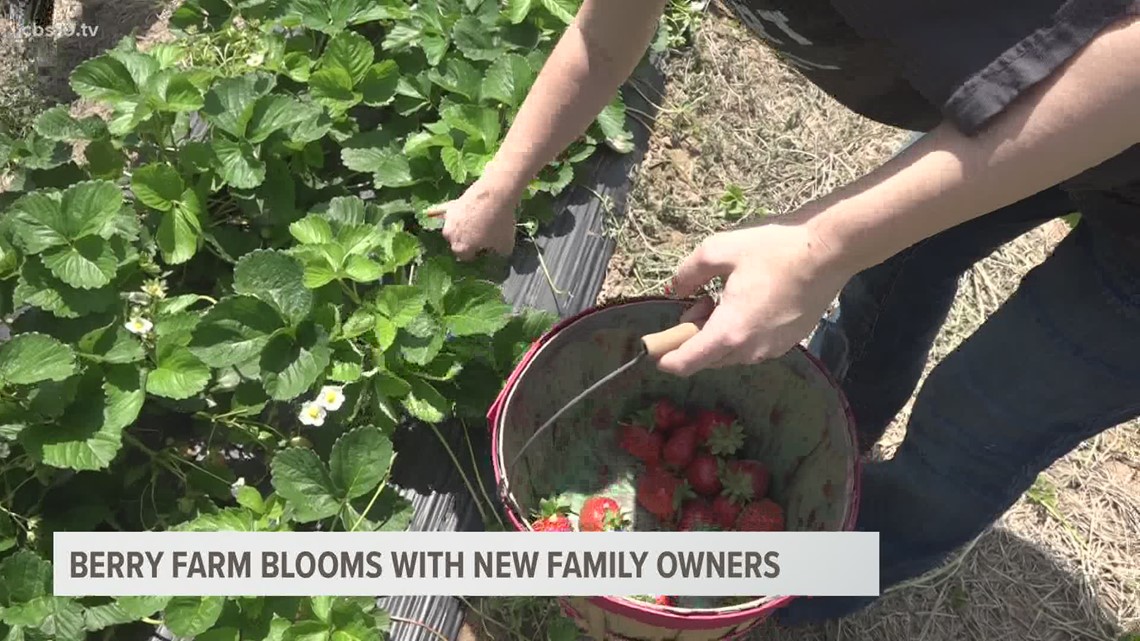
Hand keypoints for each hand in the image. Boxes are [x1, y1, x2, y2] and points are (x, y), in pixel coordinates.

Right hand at [428, 177, 518, 260]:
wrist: (496, 194)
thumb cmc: (500, 223)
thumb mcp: (506, 245)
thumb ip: (499, 254)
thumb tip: (498, 254)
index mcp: (461, 249)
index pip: (467, 257)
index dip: (478, 253)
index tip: (487, 247)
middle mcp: (450, 236)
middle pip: (458, 243)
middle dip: (467, 241)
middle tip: (482, 234)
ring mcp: (448, 220)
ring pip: (452, 229)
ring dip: (459, 229)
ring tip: (473, 224)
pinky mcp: (450, 206)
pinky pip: (440, 212)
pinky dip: (436, 213)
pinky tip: (428, 213)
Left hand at [658, 220, 852, 376]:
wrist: (829, 251)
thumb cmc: (773, 249)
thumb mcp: (718, 250)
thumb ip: (687, 273)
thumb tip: (675, 289)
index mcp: (729, 333)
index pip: (686, 364)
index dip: (665, 358)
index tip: (654, 347)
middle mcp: (750, 351)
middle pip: (708, 359)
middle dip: (695, 336)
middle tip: (700, 301)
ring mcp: (773, 350)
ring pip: (731, 353)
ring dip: (719, 333)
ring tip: (726, 297)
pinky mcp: (790, 343)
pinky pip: (754, 346)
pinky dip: (742, 332)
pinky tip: (751, 302)